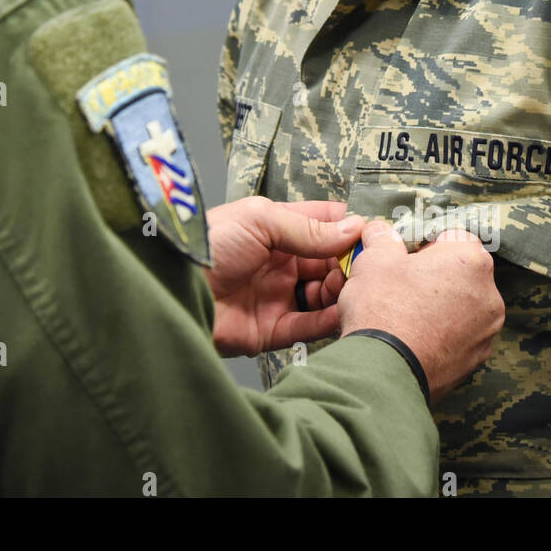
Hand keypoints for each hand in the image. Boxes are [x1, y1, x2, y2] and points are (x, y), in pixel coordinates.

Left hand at [204, 196, 363, 356]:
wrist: (173, 286)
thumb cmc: (208, 243)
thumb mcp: (260, 220)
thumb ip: (308, 228)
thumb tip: (353, 228)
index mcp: (276, 229)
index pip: (324, 224)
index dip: (350, 228)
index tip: (376, 234)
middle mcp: (280, 262)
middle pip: (329, 263)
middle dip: (350, 265)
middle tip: (369, 267)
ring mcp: (277, 295)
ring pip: (324, 295)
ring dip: (341, 292)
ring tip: (353, 289)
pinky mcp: (271, 329)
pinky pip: (309, 326)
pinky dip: (329, 321)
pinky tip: (343, 312)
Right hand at [338, 221, 503, 404]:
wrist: (385, 371)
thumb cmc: (384, 308)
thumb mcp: (374, 260)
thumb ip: (382, 239)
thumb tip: (380, 231)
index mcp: (470, 261)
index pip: (455, 236)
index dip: (427, 242)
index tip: (406, 255)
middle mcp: (489, 295)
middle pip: (462, 273)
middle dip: (435, 275)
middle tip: (402, 283)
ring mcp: (486, 332)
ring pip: (463, 306)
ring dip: (440, 305)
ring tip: (405, 313)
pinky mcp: (476, 360)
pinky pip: (460, 336)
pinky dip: (442, 333)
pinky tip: (414, 336)